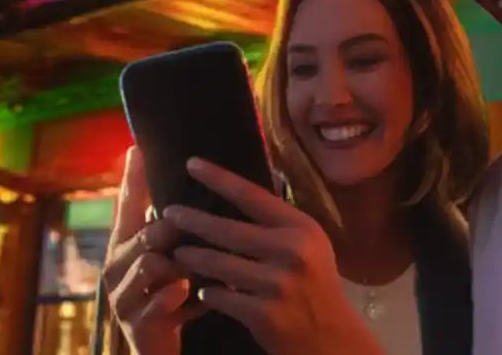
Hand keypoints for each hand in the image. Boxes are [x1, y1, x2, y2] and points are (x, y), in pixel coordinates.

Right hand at [103, 147, 203, 354]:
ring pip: (151, 264)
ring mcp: (122, 297)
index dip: (132, 179)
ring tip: (196, 269)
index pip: (127, 207)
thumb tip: (192, 198)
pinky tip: (196, 299)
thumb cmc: (171, 304)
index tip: (136, 149)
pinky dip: (182, 299)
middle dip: (171, 228)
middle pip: (145, 233)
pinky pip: (160, 302)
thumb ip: (174, 236)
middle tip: (192, 225)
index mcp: (125, 248)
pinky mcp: (136, 324)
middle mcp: (116, 268)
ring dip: (180, 265)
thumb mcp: (173, 265)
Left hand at [163, 158, 382, 354]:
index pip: (251, 195)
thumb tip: (236, 189)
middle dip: (192, 220)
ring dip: (192, 258)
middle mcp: (290, 251)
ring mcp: (276, 284)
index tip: (191, 164)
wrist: (333, 339)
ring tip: (177, 252)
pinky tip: (202, 290)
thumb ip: (277, 222)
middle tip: (167, 213)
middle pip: (226, 230)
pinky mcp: (264, 314)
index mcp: (300, 228)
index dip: (218, 178)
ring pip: (218, 264)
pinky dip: (208, 293)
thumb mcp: (309, 244)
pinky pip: (221, 297)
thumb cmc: (316, 285)